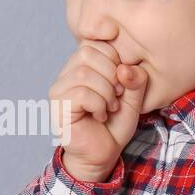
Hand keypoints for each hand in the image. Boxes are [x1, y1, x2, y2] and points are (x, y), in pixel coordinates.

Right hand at [48, 40, 148, 182]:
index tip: (123, 75)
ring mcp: (60, 89)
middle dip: (111, 73)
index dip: (113, 54)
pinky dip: (98, 105)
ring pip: (83, 73)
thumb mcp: (134, 97)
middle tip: (117, 95)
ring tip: (110, 107)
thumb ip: (136, 78)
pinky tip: (100, 115)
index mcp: (84, 64)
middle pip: (87, 52)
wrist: (103, 153)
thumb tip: (125, 68)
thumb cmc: (115, 123)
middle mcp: (68, 73)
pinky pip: (80, 94)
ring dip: (105, 92)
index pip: (94, 41)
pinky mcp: (58, 106)